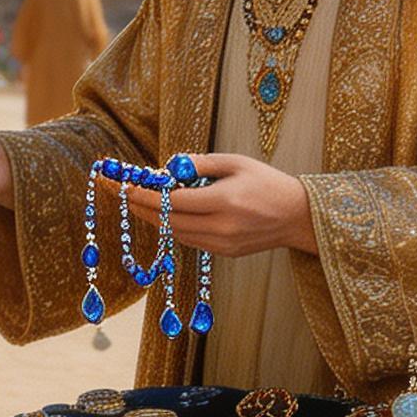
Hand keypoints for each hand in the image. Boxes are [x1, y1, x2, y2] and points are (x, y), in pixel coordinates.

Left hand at [121, 153, 317, 255]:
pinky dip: (172, 227)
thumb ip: (198, 164)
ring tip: (136, 200)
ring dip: (153, 218)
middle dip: (139, 206)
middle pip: (167, 221)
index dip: (143, 194)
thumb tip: (165, 168)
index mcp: (224, 202)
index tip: (122, 186)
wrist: (298, 216)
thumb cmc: (267, 182)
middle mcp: (221, 227)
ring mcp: (222, 244)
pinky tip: (164, 213)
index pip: (172, 201)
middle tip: (118, 191)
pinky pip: (189, 240)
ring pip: (175, 234)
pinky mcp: (225, 254)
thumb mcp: (234, 162)